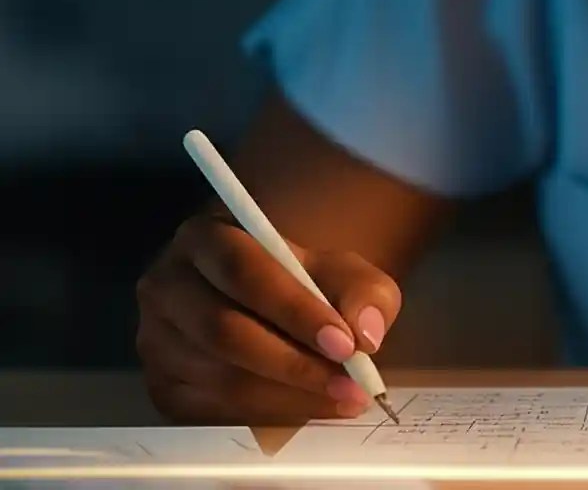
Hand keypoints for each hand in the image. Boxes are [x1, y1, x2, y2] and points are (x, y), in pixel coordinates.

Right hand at [135, 213, 401, 424]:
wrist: (270, 303)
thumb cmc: (303, 281)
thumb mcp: (343, 272)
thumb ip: (363, 292)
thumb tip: (364, 332)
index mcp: (207, 238)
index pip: (244, 272)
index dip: (295, 311)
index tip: (346, 344)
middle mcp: (167, 286)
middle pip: (224, 331)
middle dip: (295, 364)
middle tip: (351, 384)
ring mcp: (157, 339)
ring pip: (219, 377)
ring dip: (288, 397)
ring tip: (343, 400)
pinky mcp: (162, 386)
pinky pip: (211, 411)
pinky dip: (266, 416)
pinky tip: (308, 411)